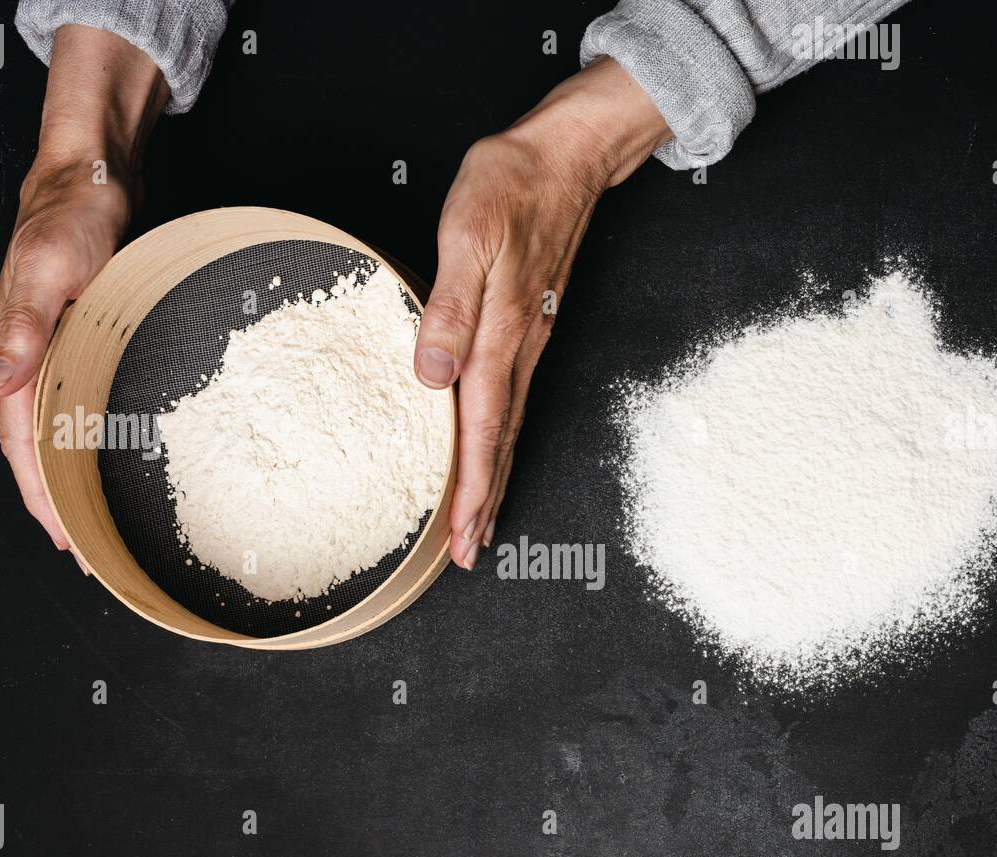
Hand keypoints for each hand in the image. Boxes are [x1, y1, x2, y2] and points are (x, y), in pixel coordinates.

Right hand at [0, 25, 166, 553]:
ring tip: (99, 518)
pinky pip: (84, 401)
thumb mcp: (50, 266)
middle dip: (58, 501)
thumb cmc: (72, 213)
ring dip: (76, 474)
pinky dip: (93, 435)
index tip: (64, 539)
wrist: (93, 175)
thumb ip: (24, 323)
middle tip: (89, 551)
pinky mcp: (87, 337)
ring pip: (60, 428)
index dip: (40, 494)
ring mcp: (60, 349)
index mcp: (18, 350)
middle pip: (39, 445)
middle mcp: (34, 356)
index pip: (21, 442)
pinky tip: (114, 453)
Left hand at [414, 56, 670, 568]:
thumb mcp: (466, 234)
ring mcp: (530, 345)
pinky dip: (502, 443)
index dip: (470, 490)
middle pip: (501, 446)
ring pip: (509, 430)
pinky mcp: (531, 331)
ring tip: (483, 523)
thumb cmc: (511, 187)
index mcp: (500, 336)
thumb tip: (430, 372)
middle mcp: (521, 351)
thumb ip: (449, 306)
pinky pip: (514, 404)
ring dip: (495, 481)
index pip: (480, 431)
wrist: (565, 161)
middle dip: (485, 505)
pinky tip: (494, 452)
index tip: (461, 537)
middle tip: (471, 555)